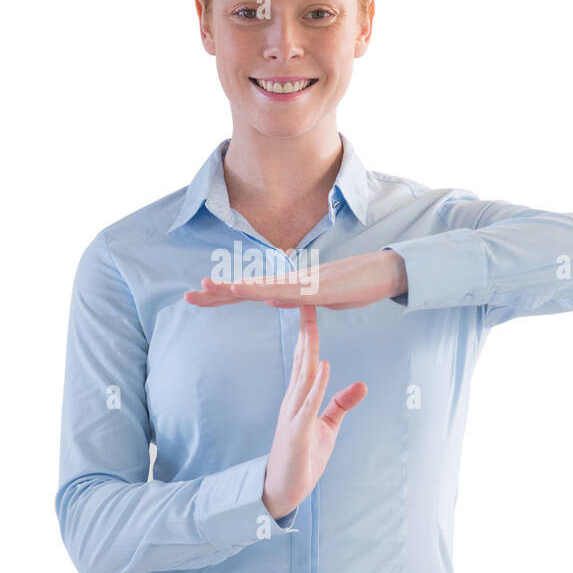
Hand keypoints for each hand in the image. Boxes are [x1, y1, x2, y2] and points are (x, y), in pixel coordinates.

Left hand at [184, 249, 406, 310]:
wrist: (386, 271)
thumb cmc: (357, 285)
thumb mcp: (321, 299)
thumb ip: (296, 300)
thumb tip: (273, 301)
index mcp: (291, 288)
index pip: (252, 292)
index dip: (225, 294)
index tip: (200, 295)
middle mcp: (292, 282)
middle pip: (248, 288)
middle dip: (217, 292)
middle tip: (187, 294)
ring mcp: (303, 283)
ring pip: (261, 287)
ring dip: (233, 288)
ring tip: (206, 286)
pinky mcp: (316, 289)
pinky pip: (285, 292)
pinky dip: (262, 290)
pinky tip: (244, 289)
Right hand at [261, 305, 366, 519]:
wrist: (283, 489)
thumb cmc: (303, 458)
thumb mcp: (329, 427)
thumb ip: (341, 404)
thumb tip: (360, 384)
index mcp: (299, 397)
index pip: (305, 359)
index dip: (309, 332)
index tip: (312, 307)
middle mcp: (293, 400)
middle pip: (302, 359)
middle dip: (305, 329)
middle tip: (308, 298)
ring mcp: (293, 414)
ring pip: (303, 375)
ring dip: (308, 349)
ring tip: (312, 322)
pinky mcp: (297, 431)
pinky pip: (309, 404)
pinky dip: (317, 384)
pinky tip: (323, 365)